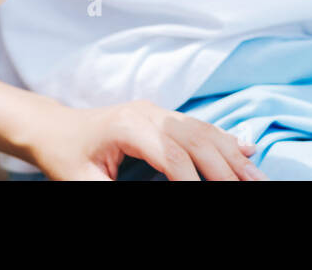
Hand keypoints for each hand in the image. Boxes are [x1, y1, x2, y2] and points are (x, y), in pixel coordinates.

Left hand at [26, 100, 266, 180]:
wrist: (53, 128)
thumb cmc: (65, 157)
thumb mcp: (81, 182)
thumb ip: (110, 193)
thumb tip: (147, 194)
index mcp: (129, 127)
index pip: (173, 156)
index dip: (194, 183)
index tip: (215, 199)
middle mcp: (149, 114)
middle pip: (198, 141)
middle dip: (227, 171)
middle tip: (254, 190)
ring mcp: (158, 112)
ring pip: (205, 132)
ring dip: (234, 157)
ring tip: (258, 179)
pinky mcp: (163, 117)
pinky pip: (201, 127)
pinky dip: (226, 141)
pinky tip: (247, 153)